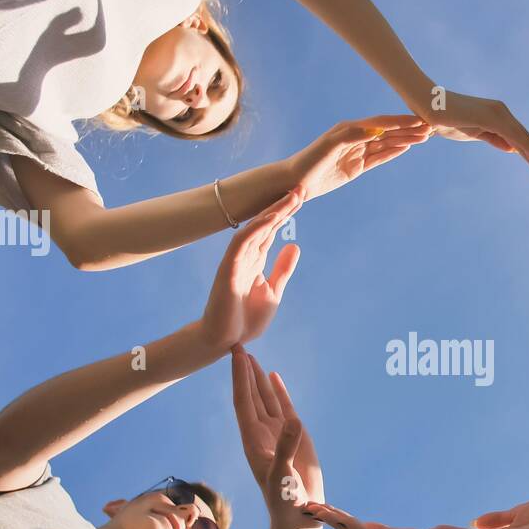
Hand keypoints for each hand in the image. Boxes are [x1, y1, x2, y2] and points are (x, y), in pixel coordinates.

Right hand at [200, 190, 303, 350]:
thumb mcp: (272, 291)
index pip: (271, 231)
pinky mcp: (228, 269)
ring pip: (254, 229)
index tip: (301, 197)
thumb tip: (294, 244)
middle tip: (300, 188)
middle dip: (282, 206)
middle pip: (265, 225)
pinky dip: (255, 229)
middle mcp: (245, 256)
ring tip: (291, 197)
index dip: (285, 214)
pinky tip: (271, 218)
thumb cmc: (246, 318)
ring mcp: (235, 261)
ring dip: (272, 212)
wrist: (226, 340)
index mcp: (256, 260)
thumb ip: (282, 269)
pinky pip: (241, 244)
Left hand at [231, 348, 321, 528]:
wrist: (299, 514)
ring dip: (257, 378)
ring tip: (250, 355)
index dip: (240, 379)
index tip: (236, 356)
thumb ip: (286, 448)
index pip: (244, 403)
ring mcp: (277, 434)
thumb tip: (293, 421)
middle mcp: (261, 434)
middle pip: (250, 395)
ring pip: (264, 399)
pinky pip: (283, 408)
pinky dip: (278, 391)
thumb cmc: (286, 500)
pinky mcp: (294, 436)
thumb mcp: (283, 475)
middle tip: (236, 344)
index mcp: (253, 441)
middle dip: (243, 371)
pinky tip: (273, 376)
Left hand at [287, 115, 431, 199]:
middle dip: (408, 129)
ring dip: (405, 140)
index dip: (400, 121)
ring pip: (386, 144)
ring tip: (424, 137)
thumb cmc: (310, 160)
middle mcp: (356, 138)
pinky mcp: (357, 167)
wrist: (297, 181)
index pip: (381, 123)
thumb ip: (352, 135)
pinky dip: (392, 152)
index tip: (419, 120)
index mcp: (350, 129)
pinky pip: (379, 158)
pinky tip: (406, 147)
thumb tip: (376, 130)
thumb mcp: (329, 145)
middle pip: (388, 132)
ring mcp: (358, 153)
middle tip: (429, 128)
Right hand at [419, 90, 528, 181]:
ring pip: (523, 139)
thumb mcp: (474, 134)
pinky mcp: (492, 117)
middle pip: (525, 139)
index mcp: (498, 116)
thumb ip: (494, 139)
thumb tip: (512, 148)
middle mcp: (502, 112)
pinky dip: (528, 151)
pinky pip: (514, 137)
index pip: (519, 139)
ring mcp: (498, 113)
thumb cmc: (446, 120)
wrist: (427, 106)